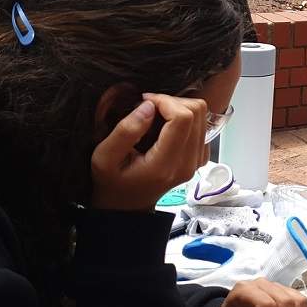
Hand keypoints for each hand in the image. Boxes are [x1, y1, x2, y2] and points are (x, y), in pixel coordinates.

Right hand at [90, 93, 209, 210]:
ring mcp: (196, 162)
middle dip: (172, 102)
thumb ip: (125, 131)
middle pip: (197, 113)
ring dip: (179, 108)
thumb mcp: (104, 157)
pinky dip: (186, 118)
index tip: (145, 102)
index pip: (183, 118)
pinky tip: (166, 125)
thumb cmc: (113, 182)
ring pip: (203, 116)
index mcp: (165, 164)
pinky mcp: (198, 158)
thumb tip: (148, 106)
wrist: (127, 206)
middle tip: (150, 107)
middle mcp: (187, 163)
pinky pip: (201, 126)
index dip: (165, 101)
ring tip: (156, 115)